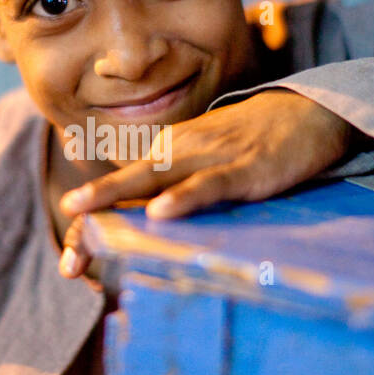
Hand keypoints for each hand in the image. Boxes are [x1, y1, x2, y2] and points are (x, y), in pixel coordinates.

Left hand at [57, 89, 353, 277]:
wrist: (307, 111)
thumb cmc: (252, 143)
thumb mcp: (206, 164)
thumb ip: (176, 193)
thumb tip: (146, 233)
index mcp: (168, 155)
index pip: (121, 189)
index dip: (93, 222)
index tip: (70, 264)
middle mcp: (180, 153)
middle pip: (126, 185)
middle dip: (91, 217)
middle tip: (66, 259)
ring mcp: (210, 158)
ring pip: (156, 179)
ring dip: (116, 197)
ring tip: (82, 215)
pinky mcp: (244, 169)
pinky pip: (209, 185)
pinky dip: (184, 198)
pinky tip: (160, 212)